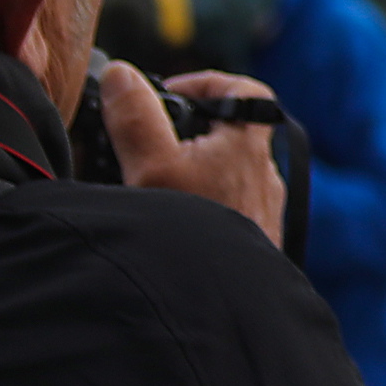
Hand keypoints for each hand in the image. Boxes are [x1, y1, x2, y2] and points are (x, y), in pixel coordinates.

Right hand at [100, 59, 290, 247]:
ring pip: (227, 177)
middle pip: (230, 136)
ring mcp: (263, 214)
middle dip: (189, 136)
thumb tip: (120, 74)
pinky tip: (169, 228)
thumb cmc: (194, 237)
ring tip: (150, 189)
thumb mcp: (153, 169)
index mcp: (248, 146)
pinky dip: (199, 209)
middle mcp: (264, 176)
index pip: (246, 90)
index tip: (172, 95)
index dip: (210, 83)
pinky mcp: (255, 247)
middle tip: (149, 146)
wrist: (224, 311)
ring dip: (191, 176)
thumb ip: (135, 119)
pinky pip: (227, 213)